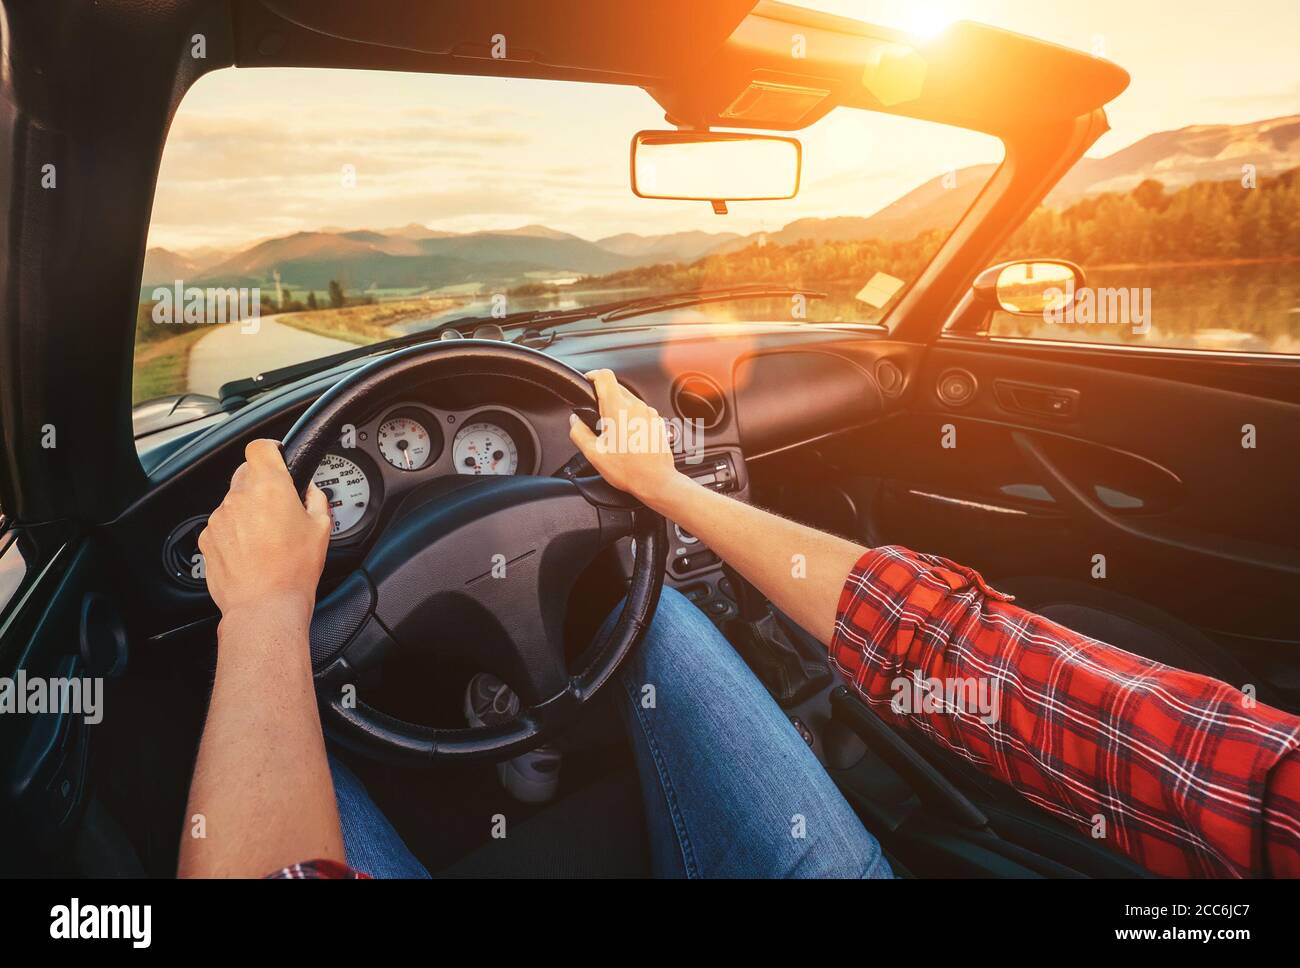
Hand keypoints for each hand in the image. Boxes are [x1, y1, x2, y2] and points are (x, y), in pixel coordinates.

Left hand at [198, 439, 330, 622]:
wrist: (265, 605)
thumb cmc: (293, 570)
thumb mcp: (321, 529)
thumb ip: (316, 499)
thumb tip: (311, 491)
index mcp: (270, 486)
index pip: (260, 447)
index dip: (270, 449)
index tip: (277, 456)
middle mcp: (239, 497)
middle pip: (246, 472)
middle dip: (262, 484)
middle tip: (280, 506)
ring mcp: (220, 517)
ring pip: (234, 501)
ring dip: (248, 511)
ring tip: (267, 537)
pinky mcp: (208, 538)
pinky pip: (222, 524)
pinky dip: (235, 532)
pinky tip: (252, 551)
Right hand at [568, 369, 683, 507]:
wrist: (656, 482)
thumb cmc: (629, 470)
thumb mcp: (594, 454)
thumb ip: (579, 433)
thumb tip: (574, 421)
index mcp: (618, 409)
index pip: (605, 376)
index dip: (592, 376)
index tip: (587, 382)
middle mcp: (636, 406)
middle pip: (616, 387)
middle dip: (603, 397)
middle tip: (596, 417)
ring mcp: (649, 413)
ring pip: (629, 399)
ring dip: (618, 408)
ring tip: (613, 431)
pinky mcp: (657, 421)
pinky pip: (640, 411)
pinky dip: (631, 417)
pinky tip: (627, 436)